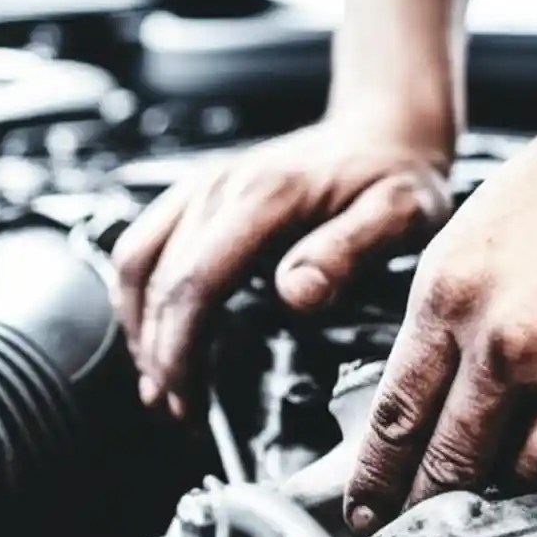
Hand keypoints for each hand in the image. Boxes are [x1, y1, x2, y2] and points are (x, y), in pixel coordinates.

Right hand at [111, 109, 452, 416]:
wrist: (385, 128)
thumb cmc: (397, 174)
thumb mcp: (398, 214)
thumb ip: (348, 251)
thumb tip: (296, 294)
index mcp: (267, 197)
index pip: (195, 283)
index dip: (182, 349)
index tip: (191, 399)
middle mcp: (223, 187)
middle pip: (160, 281)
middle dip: (160, 355)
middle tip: (180, 409)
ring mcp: (206, 186)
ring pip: (138, 261)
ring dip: (140, 329)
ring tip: (161, 385)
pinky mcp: (201, 191)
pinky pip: (145, 242)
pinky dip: (139, 295)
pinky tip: (154, 333)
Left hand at [344, 80, 536, 534]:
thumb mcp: (490, 220)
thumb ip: (455, 306)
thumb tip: (437, 376)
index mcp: (456, 290)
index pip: (397, 416)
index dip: (377, 478)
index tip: (369, 507)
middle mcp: (513, 342)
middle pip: (456, 462)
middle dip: (438, 497)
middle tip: (433, 513)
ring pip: (534, 474)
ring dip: (528, 471)